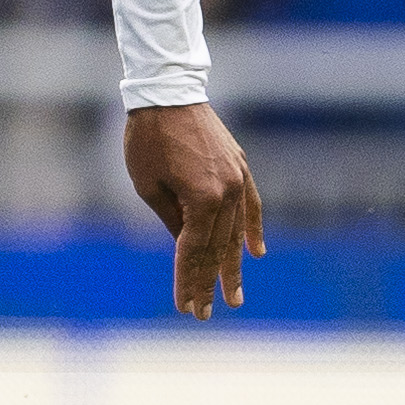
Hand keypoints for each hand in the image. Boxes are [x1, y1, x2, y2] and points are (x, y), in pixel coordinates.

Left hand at [125, 101, 261, 319]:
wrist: (167, 92)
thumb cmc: (147, 139)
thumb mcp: (148, 185)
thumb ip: (171, 220)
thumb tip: (185, 248)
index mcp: (201, 200)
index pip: (193, 252)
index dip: (189, 281)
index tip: (187, 308)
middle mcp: (227, 193)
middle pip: (217, 248)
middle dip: (210, 282)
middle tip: (208, 312)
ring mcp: (238, 180)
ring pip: (235, 232)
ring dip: (233, 265)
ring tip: (234, 295)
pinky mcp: (241, 167)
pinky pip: (252, 205)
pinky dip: (254, 229)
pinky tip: (256, 253)